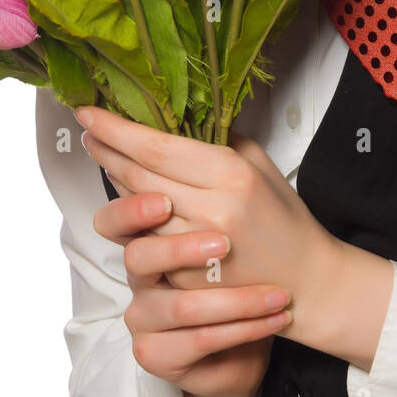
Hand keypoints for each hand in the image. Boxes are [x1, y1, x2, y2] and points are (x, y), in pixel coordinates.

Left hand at [74, 104, 391, 369]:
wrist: (308, 283)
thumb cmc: (285, 218)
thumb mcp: (260, 165)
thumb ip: (218, 140)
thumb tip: (175, 118)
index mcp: (231, 175)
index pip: (158, 149)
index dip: (117, 130)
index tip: (89, 113)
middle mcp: (212, 211)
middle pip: (139, 178)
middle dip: (107, 151)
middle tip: (88, 131)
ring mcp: (197, 252)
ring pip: (137, 212)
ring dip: (116, 184)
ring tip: (104, 157)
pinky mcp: (188, 282)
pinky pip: (148, 244)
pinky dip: (134, 221)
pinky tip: (129, 200)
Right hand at [91, 185, 289, 396]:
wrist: (257, 314)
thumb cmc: (238, 257)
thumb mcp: (217, 205)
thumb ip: (198, 171)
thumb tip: (195, 124)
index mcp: (145, 234)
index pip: (124, 214)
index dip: (136, 211)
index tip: (164, 202)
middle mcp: (139, 275)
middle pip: (138, 257)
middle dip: (176, 249)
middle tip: (217, 241)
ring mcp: (147, 317)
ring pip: (179, 307)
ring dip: (226, 300)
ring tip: (265, 292)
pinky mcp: (164, 355)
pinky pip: (203, 343)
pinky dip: (244, 329)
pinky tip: (276, 317)